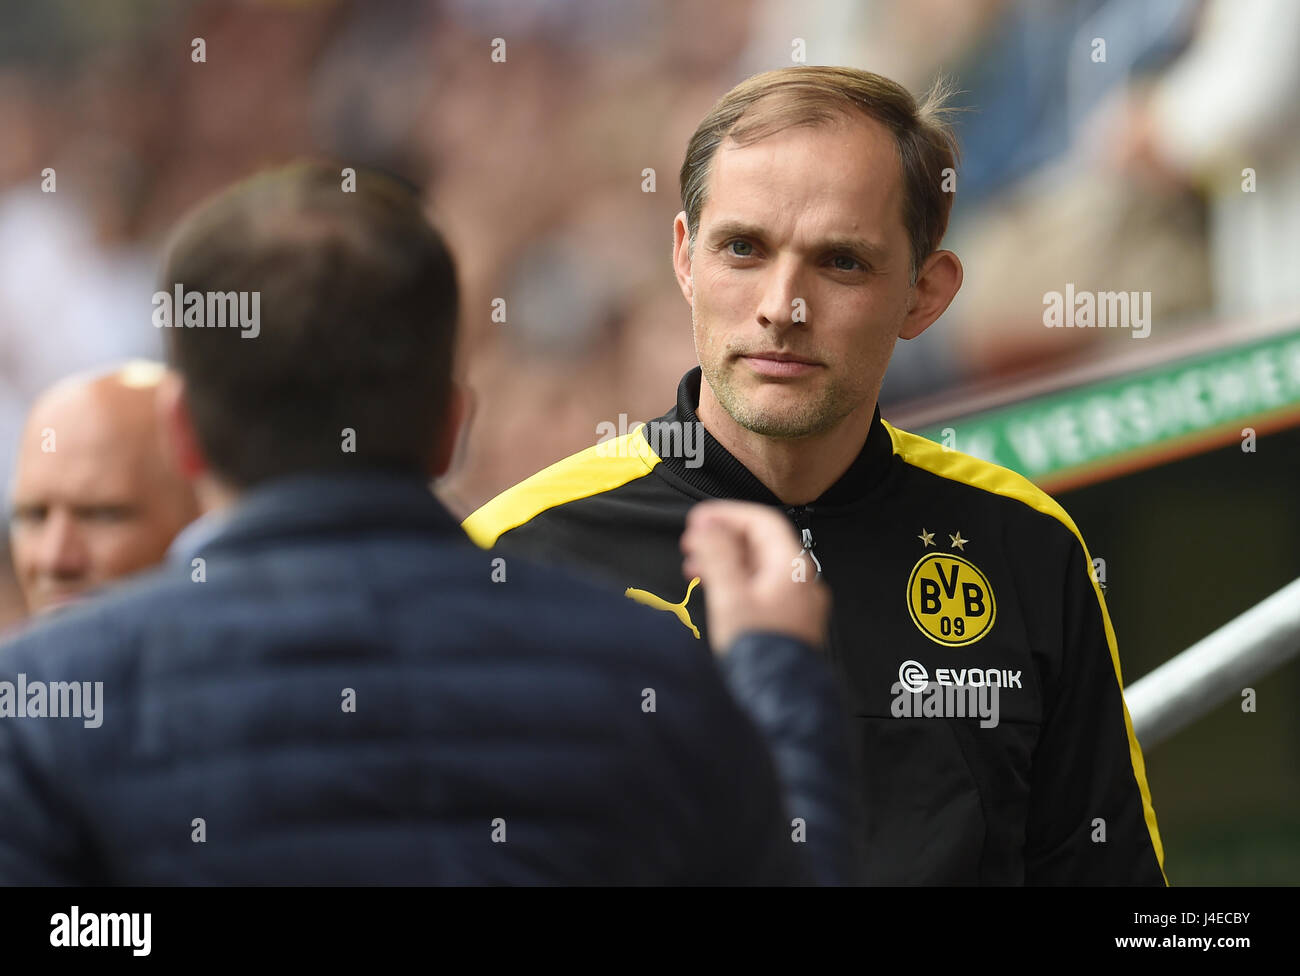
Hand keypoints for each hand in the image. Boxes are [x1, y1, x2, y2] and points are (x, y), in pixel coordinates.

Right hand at [680, 500, 830, 654]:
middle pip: (760, 543)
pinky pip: (760, 588)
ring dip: (725, 559)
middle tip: (692, 540)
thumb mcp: (730, 598)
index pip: (761, 522)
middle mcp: (801, 583)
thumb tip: (707, 527)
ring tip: (694, 566)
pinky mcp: (787, 622)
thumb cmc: (760, 656)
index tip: (699, 519)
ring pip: (758, 566)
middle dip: (722, 537)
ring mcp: (796, 604)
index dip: (727, 515)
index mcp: (792, 569)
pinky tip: (715, 590)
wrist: (779, 702)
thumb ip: (717, 556)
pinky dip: (735, 580)